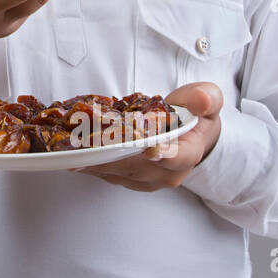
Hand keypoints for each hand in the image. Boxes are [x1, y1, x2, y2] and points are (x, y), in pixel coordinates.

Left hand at [69, 83, 223, 190]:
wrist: (192, 136)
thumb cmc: (196, 116)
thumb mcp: (209, 100)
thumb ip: (206, 98)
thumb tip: (202, 100)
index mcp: (188, 153)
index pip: (175, 158)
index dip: (160, 154)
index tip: (147, 149)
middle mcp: (166, 173)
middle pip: (133, 164)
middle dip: (108, 152)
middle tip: (84, 141)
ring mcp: (146, 180)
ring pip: (115, 170)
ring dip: (92, 159)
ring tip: (68, 146)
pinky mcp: (129, 180)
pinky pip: (106, 172)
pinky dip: (89, 161)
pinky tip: (70, 151)